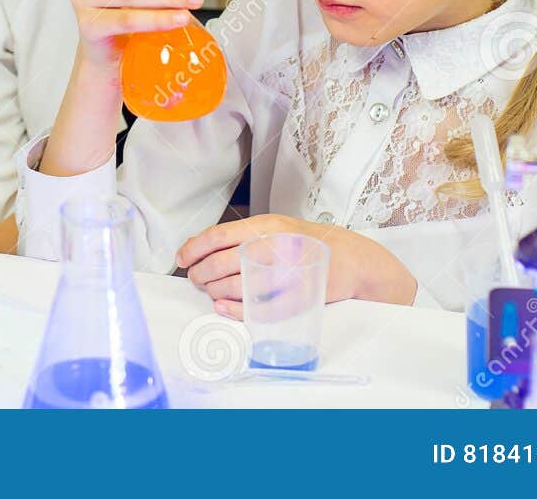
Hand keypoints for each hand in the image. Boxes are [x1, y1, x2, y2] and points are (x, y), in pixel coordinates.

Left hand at [175, 214, 418, 317]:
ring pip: (239, 286)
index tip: (182, 258)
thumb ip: (241, 236)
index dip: (195, 248)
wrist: (354, 259)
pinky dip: (237, 310)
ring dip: (217, 292)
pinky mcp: (299, 297)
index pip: (220, 235)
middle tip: (196, 279)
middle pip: (224, 263)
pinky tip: (224, 308)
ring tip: (212, 293)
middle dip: (202, 274)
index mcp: (267, 226)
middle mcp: (276, 246)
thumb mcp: (274, 229)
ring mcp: (289, 273)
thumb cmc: (306, 244)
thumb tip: (198, 248)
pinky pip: (260, 308)